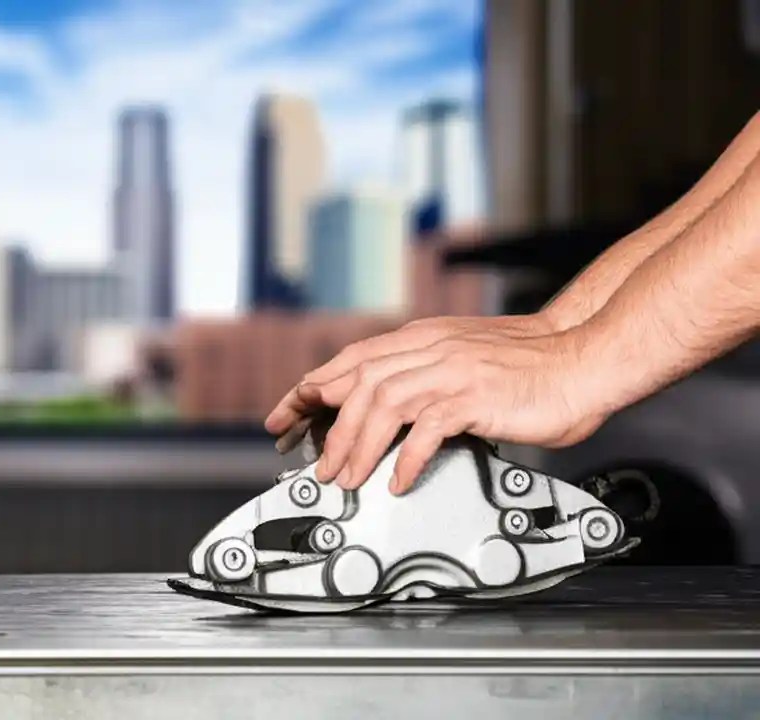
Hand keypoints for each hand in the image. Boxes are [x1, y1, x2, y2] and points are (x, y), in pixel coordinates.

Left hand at [296, 329, 605, 494]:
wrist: (585, 358)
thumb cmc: (531, 367)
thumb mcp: (463, 359)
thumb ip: (424, 373)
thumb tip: (383, 404)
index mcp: (423, 338)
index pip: (352, 361)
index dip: (313, 388)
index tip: (288, 415)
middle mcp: (431, 349)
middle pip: (358, 384)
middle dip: (325, 426)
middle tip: (314, 464)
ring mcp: (452, 371)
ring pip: (382, 405)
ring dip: (357, 446)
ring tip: (347, 479)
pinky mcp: (475, 397)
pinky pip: (428, 429)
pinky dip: (406, 457)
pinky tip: (398, 480)